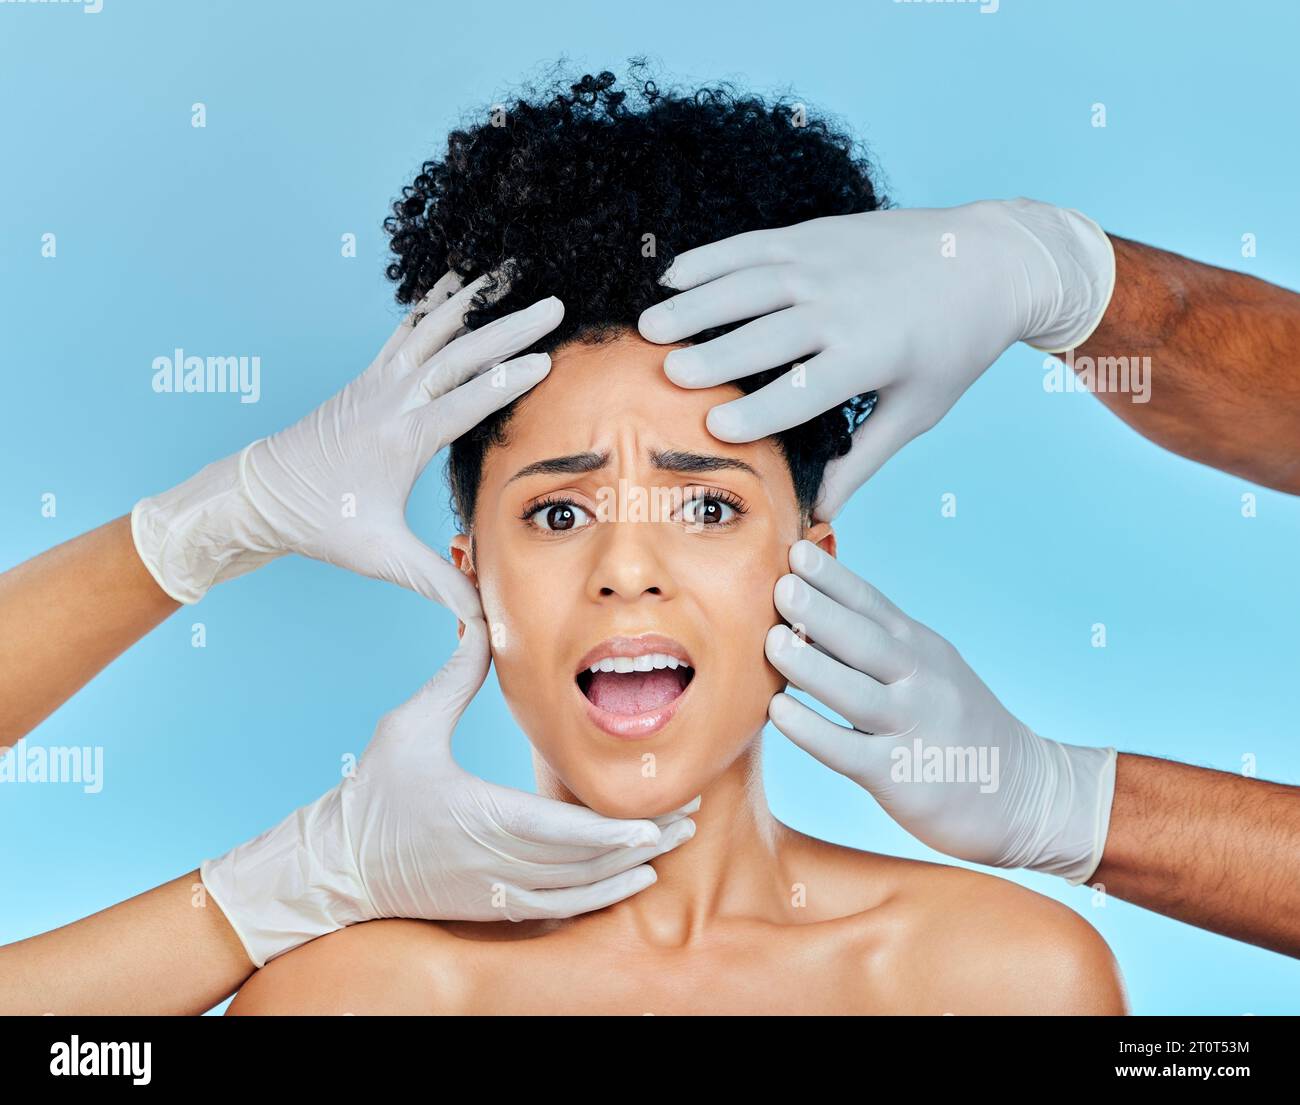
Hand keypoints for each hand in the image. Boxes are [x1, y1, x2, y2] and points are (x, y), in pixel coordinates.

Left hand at [132, 272, 561, 618]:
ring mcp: (377, 382)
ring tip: (510, 274)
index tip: (548, 360)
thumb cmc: (321, 523)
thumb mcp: (382, 557)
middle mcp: (391, 400)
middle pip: (458, 353)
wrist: (260, 493)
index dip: (508, 381)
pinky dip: (435, 305)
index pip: (465, 401)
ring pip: (433, 330)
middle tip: (554, 306)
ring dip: (475, 303)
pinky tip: (455, 285)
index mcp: (400, 439)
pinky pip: (408, 331)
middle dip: (510, 328)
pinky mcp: (369, 378)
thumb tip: (485, 619)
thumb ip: (438, 583)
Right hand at [201, 617, 698, 966]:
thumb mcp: (407, 726)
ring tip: (672, 847)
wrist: (337, 866)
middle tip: (691, 819)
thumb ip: (453, 678)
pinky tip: (629, 881)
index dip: (614, 830)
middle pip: (584, 862)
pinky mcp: (491, 904)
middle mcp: (493, 861)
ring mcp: (494, 889)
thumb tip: (481, 621)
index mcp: (478, 815)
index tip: (657, 817)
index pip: (561, 830)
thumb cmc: (371, 793)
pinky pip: (557, 908)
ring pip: (578, 890)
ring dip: (628, 872)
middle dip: (643, 843)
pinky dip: (598, 898)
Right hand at [638, 199, 1114, 520]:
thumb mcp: (917, 410)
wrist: (991, 259)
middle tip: (665, 375)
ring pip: (748, 285)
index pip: (802, 390)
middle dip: (712, 356)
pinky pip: (752, 245)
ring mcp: (826, 264)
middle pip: (764, 335)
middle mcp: (843, 306)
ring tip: (648, 327)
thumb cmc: (954, 346)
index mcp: (871, 355)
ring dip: (694, 304)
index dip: (756, 414)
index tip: (714, 432)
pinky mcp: (816, 234)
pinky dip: (709, 258)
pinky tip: (673, 275)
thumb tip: (821, 512)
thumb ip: (863, 459)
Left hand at [762, 540, 1115, 883]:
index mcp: (920, 648)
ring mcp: (912, 727)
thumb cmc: (953, 723)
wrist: (1021, 793)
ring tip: (772, 641)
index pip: (873, 605)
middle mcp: (920, 681)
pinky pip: (847, 750)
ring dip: (811, 666)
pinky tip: (779, 713)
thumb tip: (802, 610)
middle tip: (782, 584)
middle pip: (865, 641)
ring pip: (855, 693)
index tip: (797, 552)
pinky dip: (812, 730)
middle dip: (822, 610)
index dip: (835, 580)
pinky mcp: (900, 774)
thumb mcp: (928, 669)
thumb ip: (875, 642)